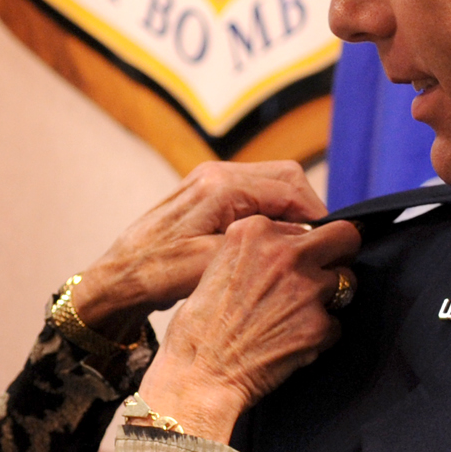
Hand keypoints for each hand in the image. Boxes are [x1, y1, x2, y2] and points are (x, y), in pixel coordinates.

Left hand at [73, 161, 326, 338]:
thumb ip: (258, 248)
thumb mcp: (211, 266)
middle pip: (286, 177)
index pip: (290, 188)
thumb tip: (302, 241)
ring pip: (272, 182)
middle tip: (320, 244)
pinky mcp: (207, 191)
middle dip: (309, 208)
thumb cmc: (156, 274)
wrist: (117, 277)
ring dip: (291, 209)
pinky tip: (272, 242)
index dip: (318, 215)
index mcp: (220, 187)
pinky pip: (255, 191)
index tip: (333, 244)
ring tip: (298, 246)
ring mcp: (211, 179)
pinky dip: (272, 211)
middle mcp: (217, 174)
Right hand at [135, 215, 361, 441]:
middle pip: (345, 238)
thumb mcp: (217, 266)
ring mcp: (305, 288)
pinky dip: (320, 335)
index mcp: (255, 231)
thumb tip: (292, 249)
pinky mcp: (318, 325)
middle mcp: (285, 253)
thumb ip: (256, 251)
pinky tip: (292, 344)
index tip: (300, 262)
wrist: (199, 375)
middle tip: (330, 274)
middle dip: (341, 255)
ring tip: (297, 318)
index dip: (306, 246)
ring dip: (329, 300)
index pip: (307, 225)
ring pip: (345, 283)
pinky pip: (336, 325)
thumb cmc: (200, 327)